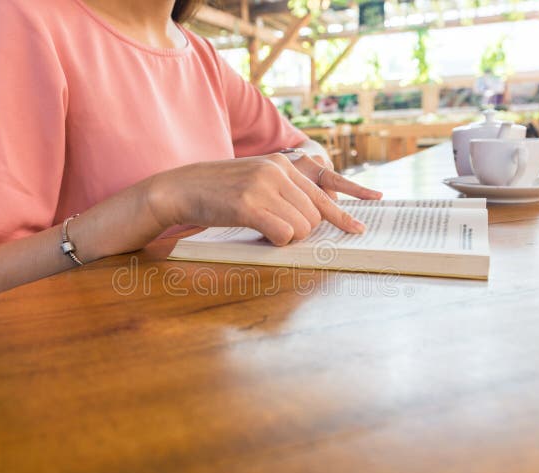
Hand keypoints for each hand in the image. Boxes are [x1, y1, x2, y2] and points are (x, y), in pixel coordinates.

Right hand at [146, 154, 381, 245]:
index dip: (342, 215)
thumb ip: (282, 191)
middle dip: (302, 232)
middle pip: (315, 216)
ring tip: (265, 230)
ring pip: (302, 227)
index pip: (322, 194)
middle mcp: (276, 171)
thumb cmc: (218, 192)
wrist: (180, 188)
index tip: (358, 229)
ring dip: (288, 238)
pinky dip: (277, 241)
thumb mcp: (254, 180)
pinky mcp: (249, 206)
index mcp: (281, 164)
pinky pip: (284, 234)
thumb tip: (311, 219)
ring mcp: (262, 187)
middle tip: (278, 233)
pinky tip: (262, 235)